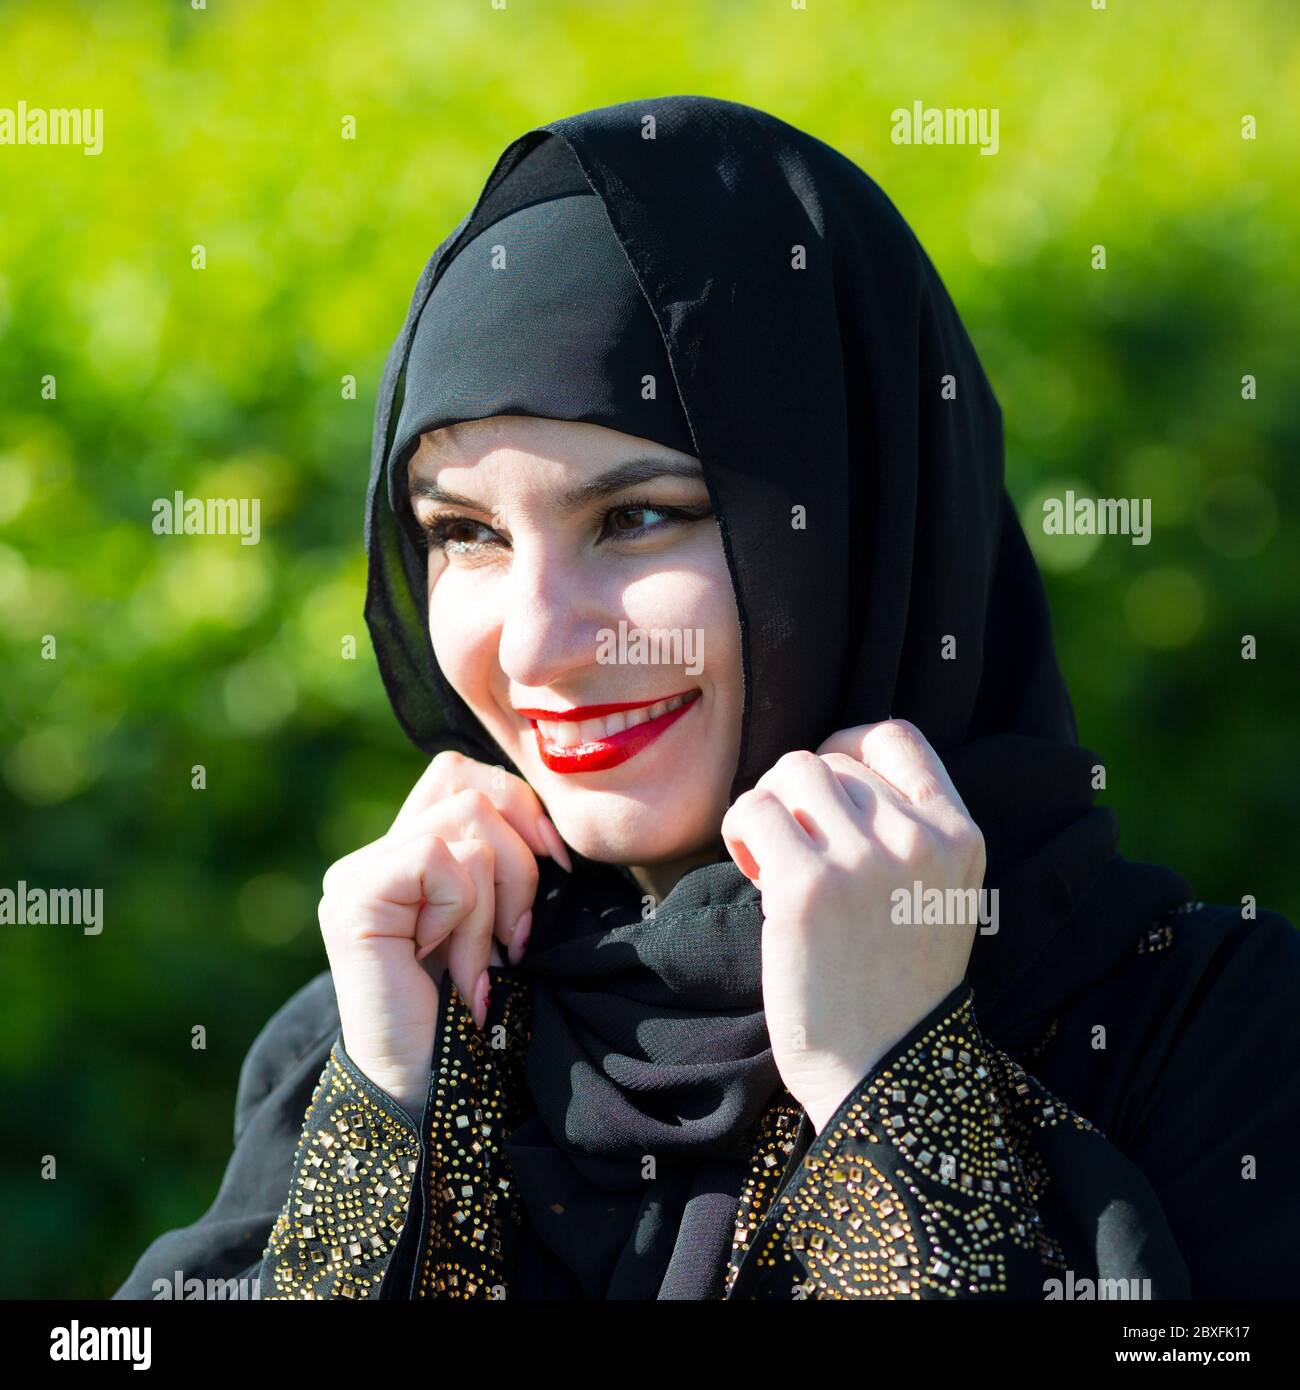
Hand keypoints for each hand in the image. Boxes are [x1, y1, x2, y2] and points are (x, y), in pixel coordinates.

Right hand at [317, 751, 570, 1112]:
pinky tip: (455, 969)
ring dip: (496, 904)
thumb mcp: (501, 918)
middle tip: (516, 937)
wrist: (433, 1090)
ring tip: (483, 962)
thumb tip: (547, 819)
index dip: (521, 807)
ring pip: (469, 825)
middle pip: (475, 792)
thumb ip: (502, 857)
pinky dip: (467, 917)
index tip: (556, 868)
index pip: (462, 773)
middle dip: (522, 865)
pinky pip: (444, 862)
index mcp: (406, 853)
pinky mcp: (353, 898)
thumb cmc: (475, 1011)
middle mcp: (372, 855)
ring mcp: (355, 874)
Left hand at [721, 719, 985, 1133]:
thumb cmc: (896, 988)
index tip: (822, 787)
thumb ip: (907, 832)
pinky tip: (753, 873)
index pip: (898, 737)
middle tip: (791, 852)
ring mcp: (863, 860)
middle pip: (830, 760)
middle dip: (797, 798)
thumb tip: (831, 769)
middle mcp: (917, 839)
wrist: (882, 1074)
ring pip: (790, 772)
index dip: (847, 746)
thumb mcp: (938, 896)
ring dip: (766, 808)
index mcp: (959, 837)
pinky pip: (753, 810)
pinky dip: (740, 831)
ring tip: (770, 860)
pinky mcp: (807, 887)